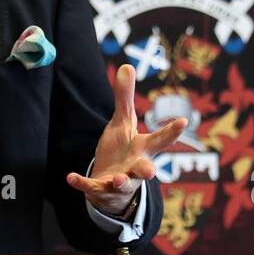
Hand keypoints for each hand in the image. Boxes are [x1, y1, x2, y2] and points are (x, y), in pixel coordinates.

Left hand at [66, 64, 185, 216]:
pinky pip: (92, 187)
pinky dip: (82, 183)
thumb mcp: (123, 123)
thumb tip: (127, 65)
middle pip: (145, 170)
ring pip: (123, 184)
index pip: (160, 140)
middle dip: (147, 170)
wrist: (110, 185)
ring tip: (117, 179)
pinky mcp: (102, 189)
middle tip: (151, 171)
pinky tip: (70, 178)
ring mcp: (120, 181)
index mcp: (143, 149)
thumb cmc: (122, 150)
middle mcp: (135, 167)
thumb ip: (125, 98)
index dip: (172, 131)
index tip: (183, 121)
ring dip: (121, 182)